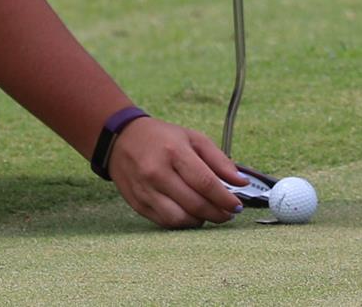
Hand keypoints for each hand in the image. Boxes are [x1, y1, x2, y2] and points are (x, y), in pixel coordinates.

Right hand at [108, 116, 250, 228]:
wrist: (120, 139)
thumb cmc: (161, 138)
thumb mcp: (193, 138)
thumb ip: (219, 160)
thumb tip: (241, 182)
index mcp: (174, 152)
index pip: (206, 183)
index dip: (226, 199)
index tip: (237, 206)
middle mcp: (157, 172)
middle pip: (195, 204)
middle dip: (217, 213)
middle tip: (227, 213)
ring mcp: (145, 190)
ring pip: (180, 219)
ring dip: (200, 221)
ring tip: (208, 213)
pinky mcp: (138, 204)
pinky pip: (165, 222)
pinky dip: (182, 222)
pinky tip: (190, 214)